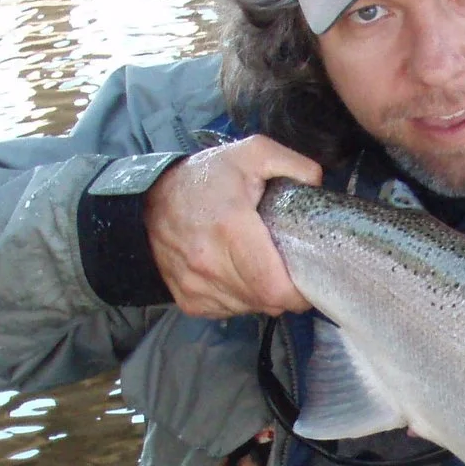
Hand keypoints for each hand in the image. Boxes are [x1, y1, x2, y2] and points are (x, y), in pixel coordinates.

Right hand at [144, 137, 320, 317]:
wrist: (148, 200)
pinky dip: (240, 299)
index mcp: (231, 229)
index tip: (308, 279)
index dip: (299, 293)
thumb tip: (316, 184)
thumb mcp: (250, 153)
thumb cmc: (204, 178)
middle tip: (289, 269)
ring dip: (262, 295)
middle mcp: (210, 264)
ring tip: (260, 266)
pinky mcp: (189, 300)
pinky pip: (228, 311)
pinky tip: (237, 274)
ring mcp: (196, 286)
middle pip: (267, 302)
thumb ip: (291, 164)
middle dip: (285, 292)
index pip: (275, 288)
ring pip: (249, 308)